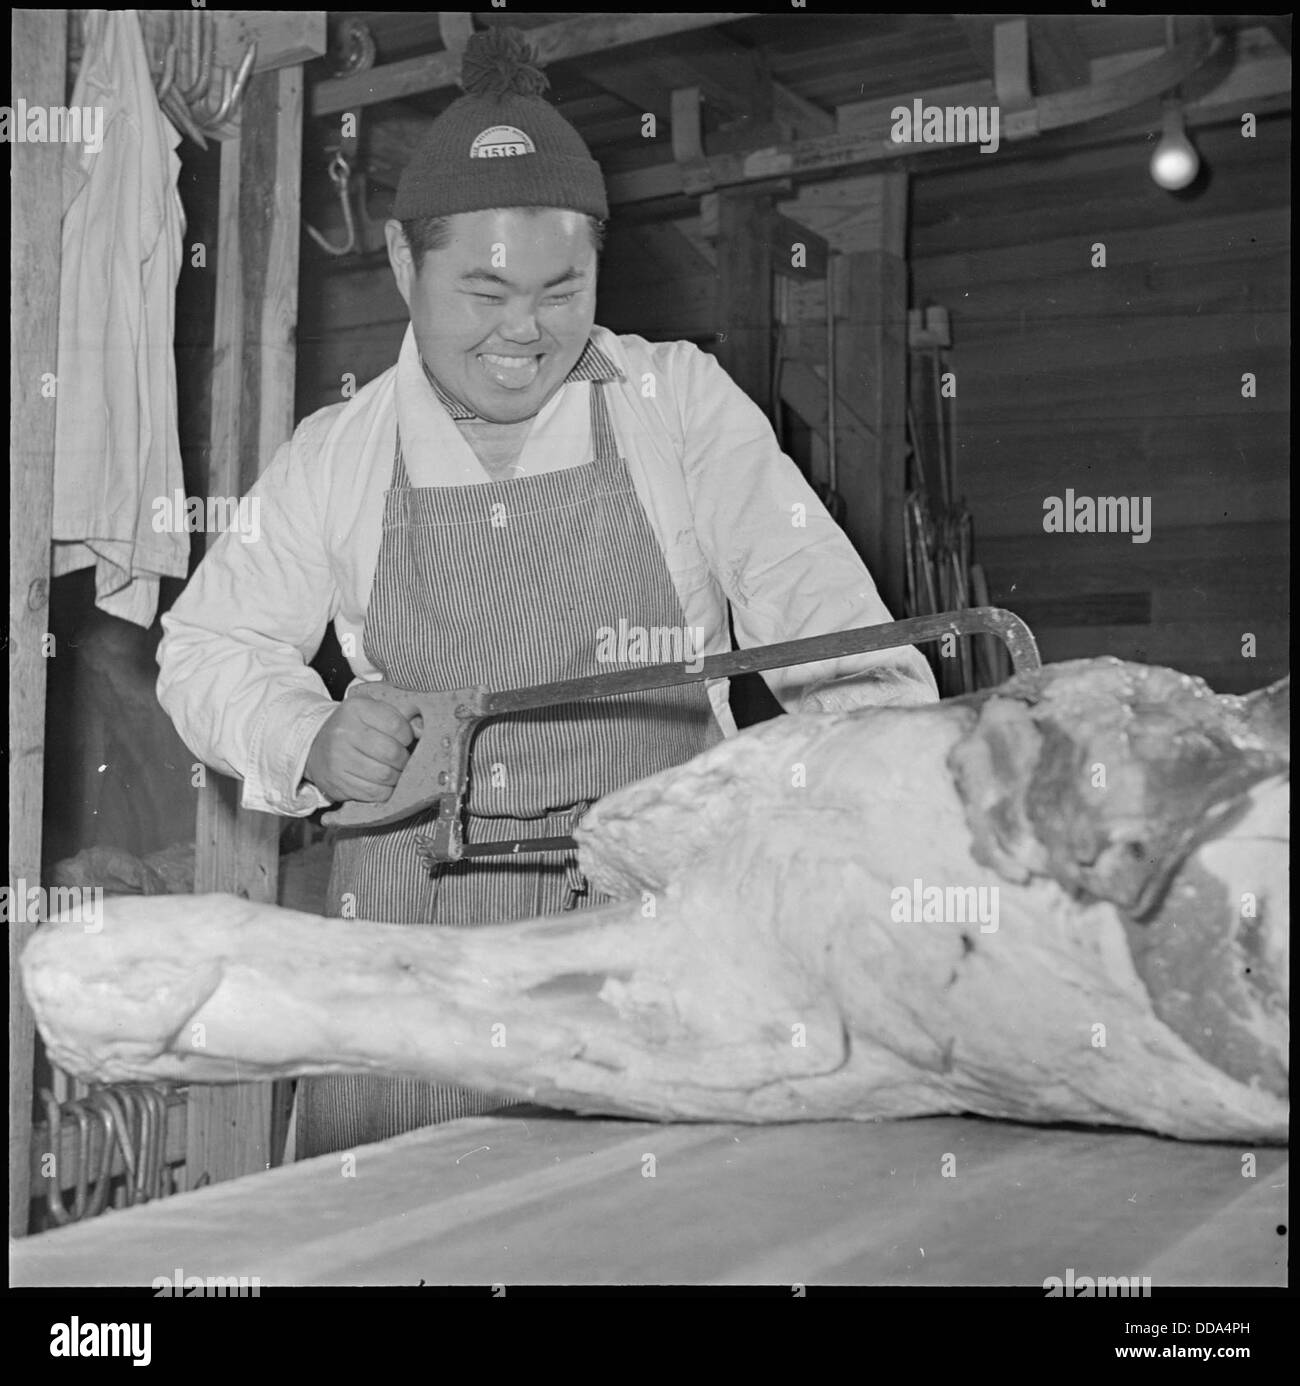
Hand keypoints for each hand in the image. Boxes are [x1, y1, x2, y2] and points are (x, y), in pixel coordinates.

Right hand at [304, 687, 420, 804]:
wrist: (315, 746)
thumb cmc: (354, 727)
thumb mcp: (374, 710)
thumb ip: (402, 715)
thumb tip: (423, 730)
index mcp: (356, 709)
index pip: (396, 725)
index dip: (408, 736)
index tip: (405, 739)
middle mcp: (343, 732)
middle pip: (392, 753)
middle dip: (404, 759)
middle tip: (402, 759)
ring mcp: (338, 759)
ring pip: (384, 775)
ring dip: (396, 776)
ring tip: (393, 770)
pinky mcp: (337, 782)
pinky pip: (373, 793)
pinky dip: (385, 791)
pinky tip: (382, 783)